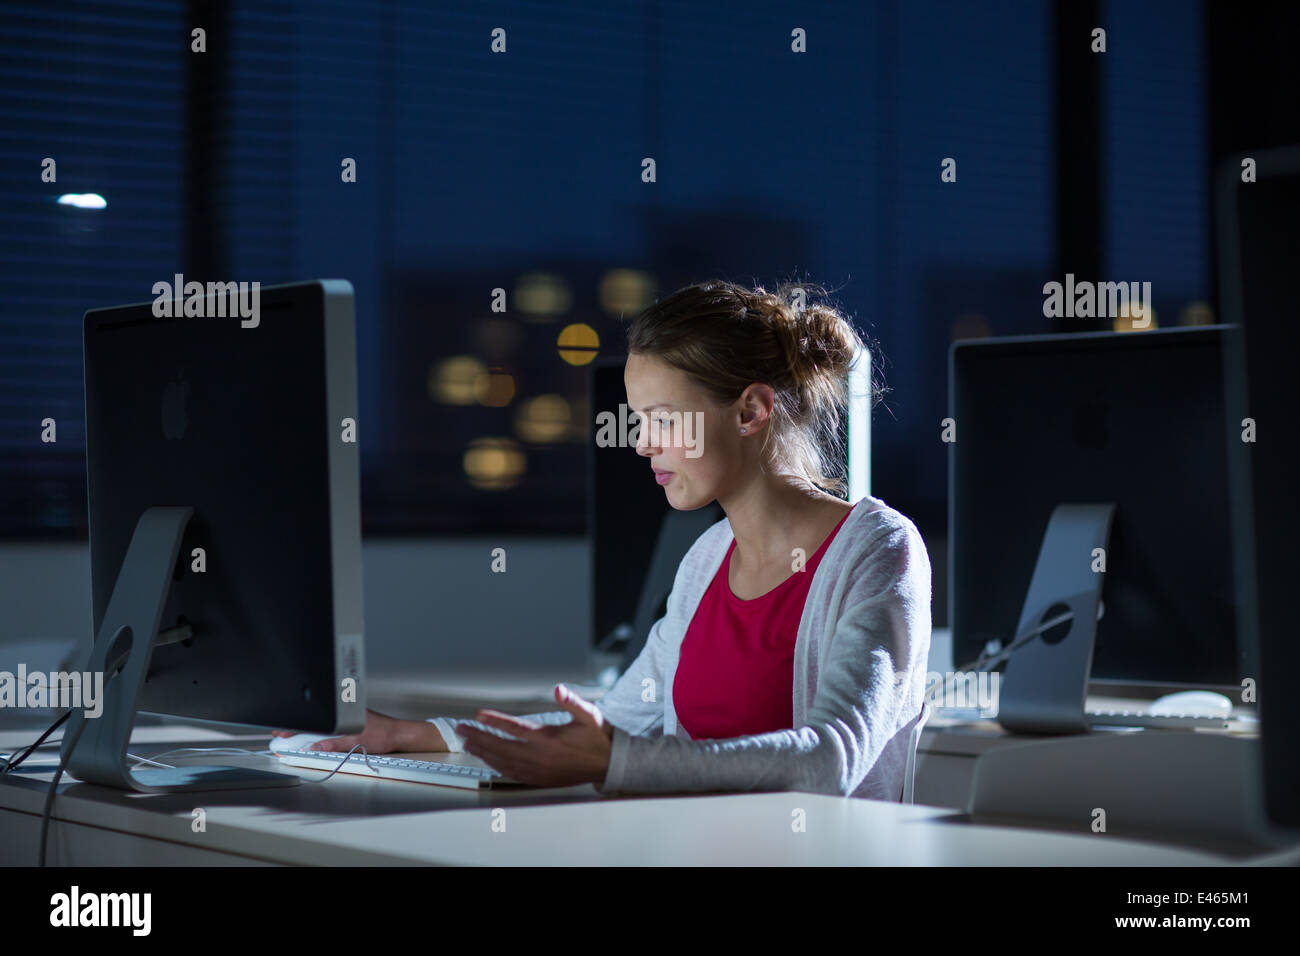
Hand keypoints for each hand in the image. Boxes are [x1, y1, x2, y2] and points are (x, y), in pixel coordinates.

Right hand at [270, 708, 411, 753]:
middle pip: (314, 718)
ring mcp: (345, 716)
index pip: (314, 718)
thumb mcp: (356, 742)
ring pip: (320, 722)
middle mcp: (343, 711)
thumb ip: (334, 745)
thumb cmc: (383, 733)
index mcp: (343, 711)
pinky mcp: (348, 720)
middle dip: (296, 727)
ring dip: (306, 729)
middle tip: (280, 735)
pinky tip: (310, 737)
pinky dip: (317, 730)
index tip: (282, 733)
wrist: (399, 733)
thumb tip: (314, 749)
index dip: (295, 726)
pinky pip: (328, 724)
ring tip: (290, 737)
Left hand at [456, 684, 614, 787]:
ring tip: (468, 744)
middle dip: (479, 737)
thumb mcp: (589, 715)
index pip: (515, 729)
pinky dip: (497, 766)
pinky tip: (488, 761)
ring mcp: (539, 770)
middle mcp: (541, 757)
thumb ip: (572, 702)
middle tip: (462, 730)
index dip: (494, 721)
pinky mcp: (541, 779)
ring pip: (504, 762)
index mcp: (550, 739)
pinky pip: (513, 774)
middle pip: (502, 747)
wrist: (610, 764)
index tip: (479, 715)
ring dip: (484, 752)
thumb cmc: (599, 738)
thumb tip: (559, 689)